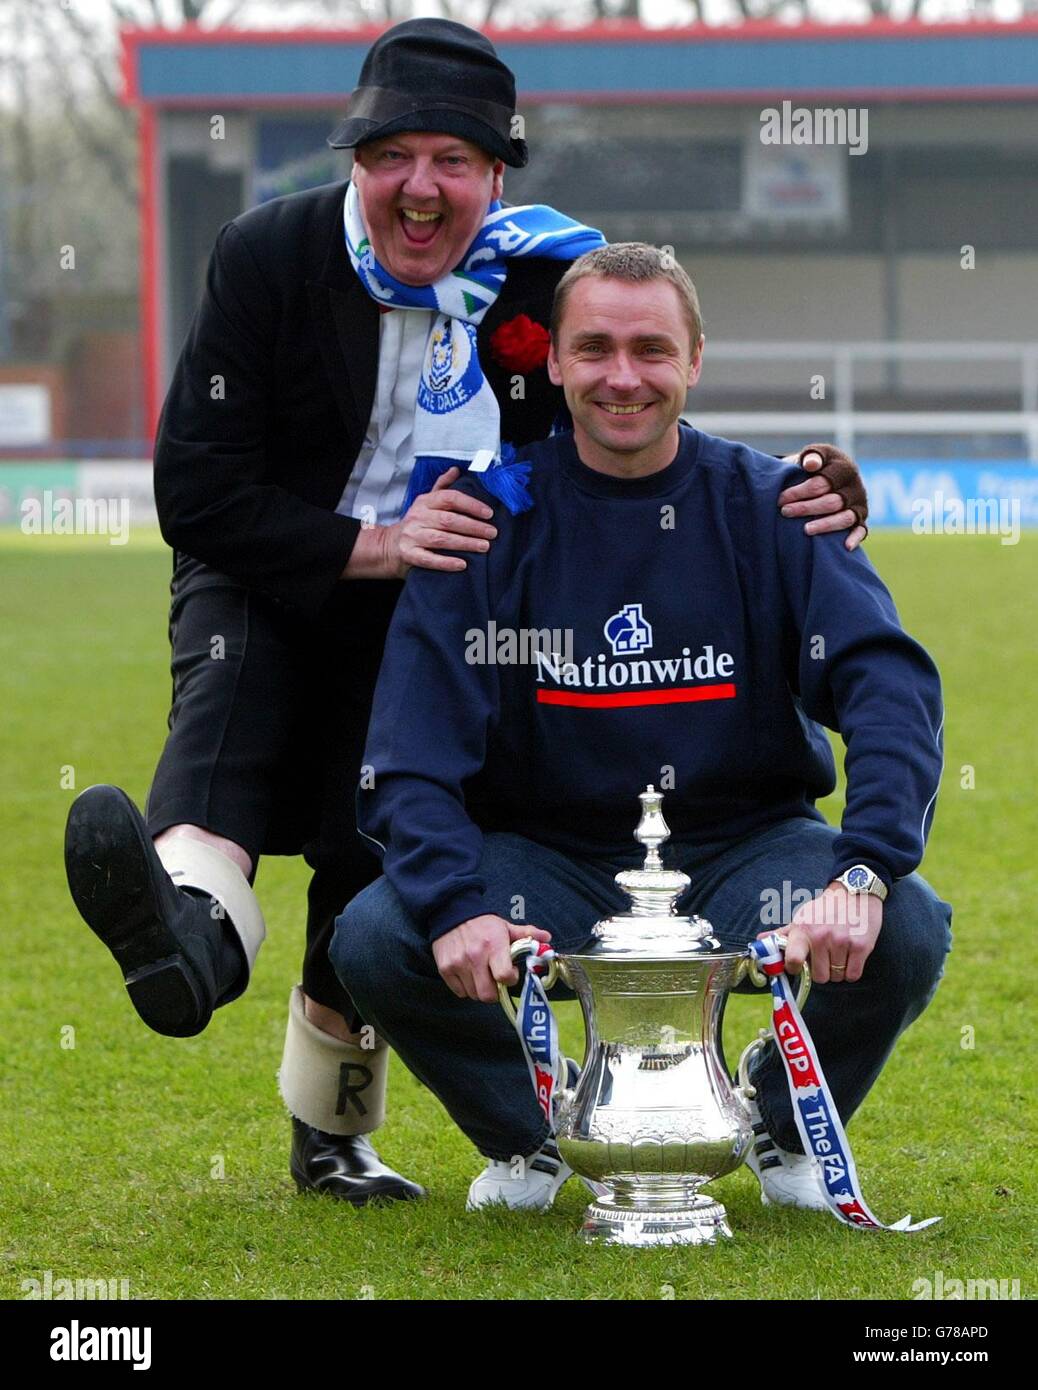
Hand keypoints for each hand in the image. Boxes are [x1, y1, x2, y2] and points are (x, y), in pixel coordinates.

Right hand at [383, 468, 497, 577]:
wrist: (388, 545)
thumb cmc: (415, 523)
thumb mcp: (425, 502)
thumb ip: (442, 487)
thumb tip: (456, 470)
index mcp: (424, 502)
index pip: (449, 498)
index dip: (471, 505)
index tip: (489, 513)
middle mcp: (417, 517)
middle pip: (448, 520)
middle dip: (473, 526)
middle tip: (492, 533)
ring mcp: (412, 536)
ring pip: (441, 539)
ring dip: (465, 543)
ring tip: (484, 546)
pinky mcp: (409, 555)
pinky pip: (429, 559)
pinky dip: (446, 562)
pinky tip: (462, 565)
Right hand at [432, 914, 550, 1003]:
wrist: (452, 913)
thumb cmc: (482, 923)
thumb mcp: (505, 926)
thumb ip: (527, 934)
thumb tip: (547, 938)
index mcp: (493, 946)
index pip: (504, 977)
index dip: (511, 979)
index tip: (511, 972)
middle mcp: (474, 957)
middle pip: (488, 995)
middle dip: (496, 992)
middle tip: (496, 981)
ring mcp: (458, 964)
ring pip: (473, 995)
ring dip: (481, 990)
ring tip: (482, 976)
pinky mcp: (445, 969)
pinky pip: (460, 992)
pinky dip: (466, 988)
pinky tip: (470, 975)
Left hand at [760, 882, 882, 984]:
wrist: (856, 891)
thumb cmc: (827, 908)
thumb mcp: (803, 917)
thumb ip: (783, 933)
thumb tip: (760, 940)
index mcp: (803, 930)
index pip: (793, 961)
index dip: (795, 969)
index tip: (799, 966)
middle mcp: (821, 937)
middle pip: (819, 977)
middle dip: (822, 971)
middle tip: (825, 957)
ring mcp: (842, 942)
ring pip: (836, 977)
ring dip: (838, 971)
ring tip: (839, 953)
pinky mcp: (861, 946)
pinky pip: (853, 975)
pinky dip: (851, 971)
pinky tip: (850, 956)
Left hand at [778, 445, 868, 551]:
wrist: (826, 474)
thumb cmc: (813, 467)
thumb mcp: (811, 456)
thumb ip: (811, 457)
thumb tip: (810, 464)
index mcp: (843, 468)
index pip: (822, 483)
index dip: (800, 492)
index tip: (781, 499)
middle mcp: (854, 486)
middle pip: (831, 501)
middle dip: (806, 508)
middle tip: (785, 512)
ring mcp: (859, 503)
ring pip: (844, 517)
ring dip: (825, 525)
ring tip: (805, 530)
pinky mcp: (861, 518)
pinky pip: (861, 530)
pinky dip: (855, 537)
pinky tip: (845, 546)